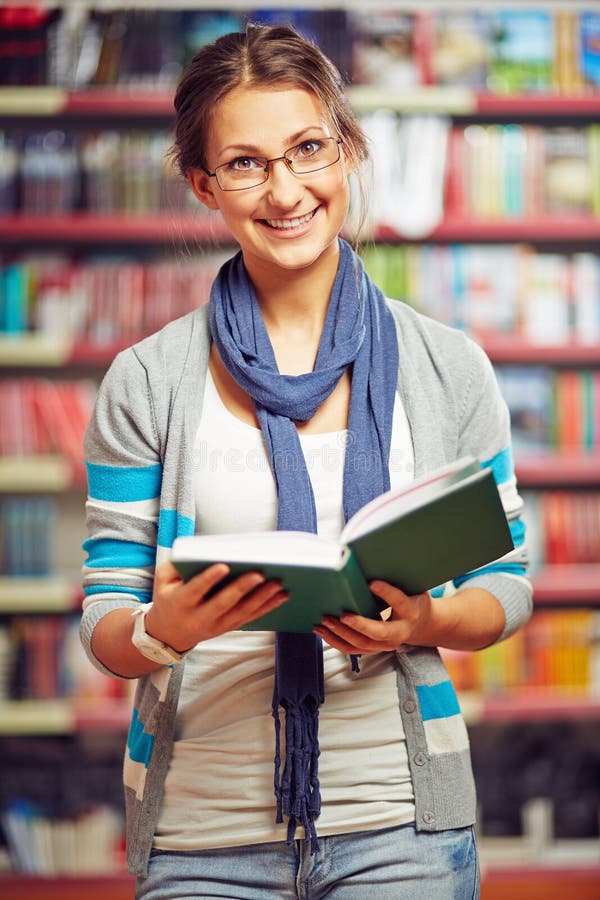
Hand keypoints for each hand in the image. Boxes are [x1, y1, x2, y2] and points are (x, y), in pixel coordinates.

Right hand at [145, 560, 287, 651]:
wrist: (169, 633)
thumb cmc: (168, 596)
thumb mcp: (163, 580)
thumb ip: (177, 564)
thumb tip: (202, 550)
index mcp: (181, 602)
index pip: (195, 590)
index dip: (209, 578)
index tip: (224, 565)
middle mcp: (200, 617)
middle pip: (224, 603)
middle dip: (242, 588)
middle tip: (259, 573)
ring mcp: (216, 625)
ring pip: (242, 612)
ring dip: (262, 598)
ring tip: (279, 583)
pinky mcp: (230, 627)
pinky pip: (251, 617)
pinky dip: (268, 606)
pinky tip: (282, 595)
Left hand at [314, 580, 431, 654]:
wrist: (421, 624)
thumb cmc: (412, 600)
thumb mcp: (413, 587)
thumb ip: (398, 578)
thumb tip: (374, 560)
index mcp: (411, 611)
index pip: (398, 602)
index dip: (386, 592)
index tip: (371, 583)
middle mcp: (399, 632)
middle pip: (378, 632)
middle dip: (359, 624)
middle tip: (342, 614)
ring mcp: (386, 644)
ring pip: (361, 644)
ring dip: (341, 633)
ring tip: (325, 621)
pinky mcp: (373, 648)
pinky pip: (352, 649)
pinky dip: (335, 641)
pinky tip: (322, 631)